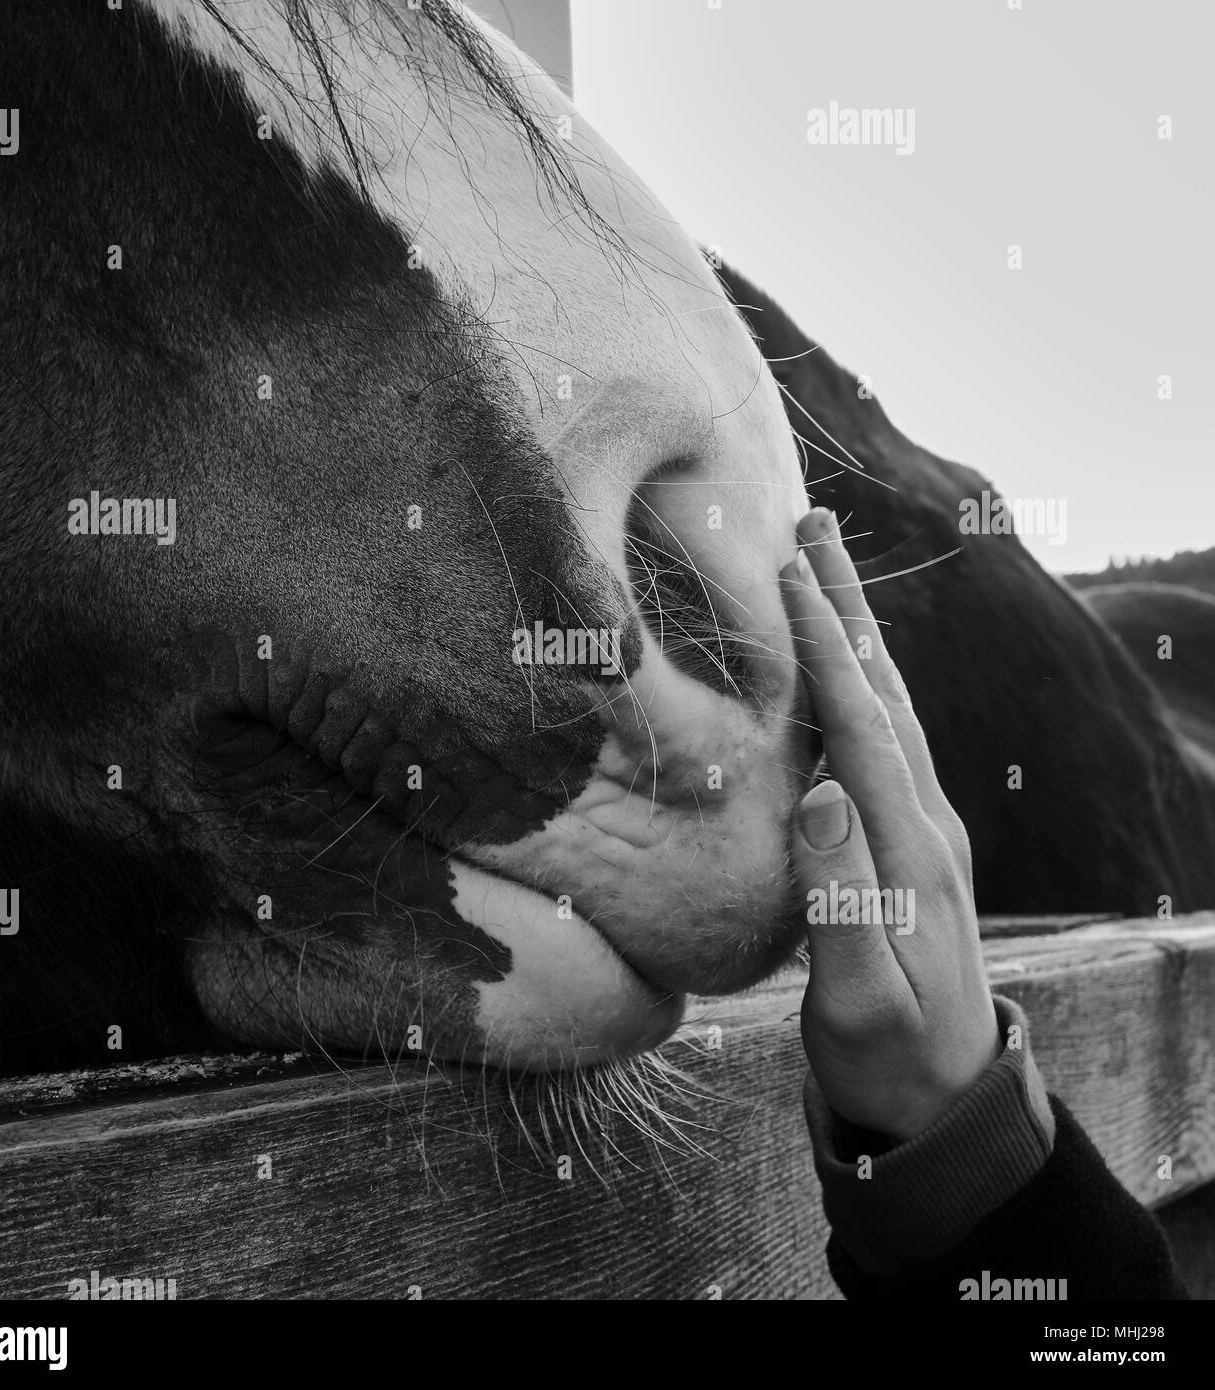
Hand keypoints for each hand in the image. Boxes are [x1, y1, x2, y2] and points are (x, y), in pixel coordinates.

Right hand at [783, 508, 999, 1141]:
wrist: (945, 1102)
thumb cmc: (885, 1058)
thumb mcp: (856, 1000)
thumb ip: (838, 900)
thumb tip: (820, 793)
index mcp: (909, 852)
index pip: (862, 724)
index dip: (826, 645)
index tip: (789, 571)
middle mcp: (927, 825)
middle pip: (885, 690)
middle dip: (849, 603)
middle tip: (814, 523)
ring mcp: (927, 831)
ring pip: (891, 706)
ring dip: (859, 630)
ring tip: (823, 570)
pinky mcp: (915, 844)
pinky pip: (887, 738)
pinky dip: (863, 680)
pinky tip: (843, 668)